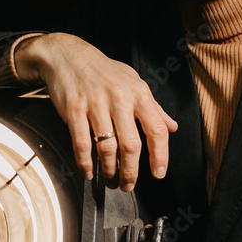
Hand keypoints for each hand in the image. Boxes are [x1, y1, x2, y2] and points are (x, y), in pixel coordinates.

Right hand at [14, 33, 177, 188]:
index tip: (159, 173)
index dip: (160, 155)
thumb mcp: (134, 83)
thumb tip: (172, 127)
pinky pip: (81, 143)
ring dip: (109, 171)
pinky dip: (85, 163)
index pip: (157, 129)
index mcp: (139, 94)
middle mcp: (120, 99)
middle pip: (131, 145)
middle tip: (129, 185)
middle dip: (131, 172)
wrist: (69, 56)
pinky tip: (89, 171)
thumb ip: (154, 108)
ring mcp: (96, 104)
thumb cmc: (104, 71)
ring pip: (107, 147)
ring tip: (110, 180)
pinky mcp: (74, 109)